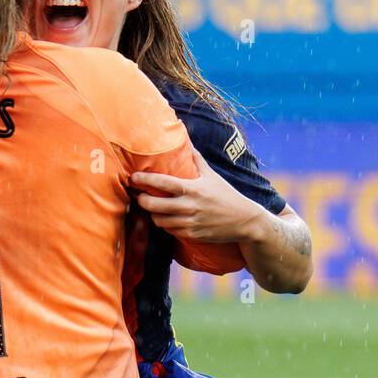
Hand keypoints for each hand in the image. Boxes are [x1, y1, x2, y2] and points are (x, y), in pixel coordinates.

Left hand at [130, 149, 262, 243]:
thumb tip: (187, 141)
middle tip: (138, 195)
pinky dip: (165, 224)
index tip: (133, 177)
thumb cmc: (227, 195)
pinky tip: (166, 218)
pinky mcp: (192, 235)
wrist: (244, 221)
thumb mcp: (212, 175)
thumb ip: (196, 159)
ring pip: (159, 221)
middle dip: (142, 201)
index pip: (163, 183)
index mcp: (193, 189)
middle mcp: (189, 206)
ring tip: (151, 207)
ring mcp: (190, 223)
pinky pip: (170, 231)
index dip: (145, 180)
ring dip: (152, 214)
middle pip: (154, 206)